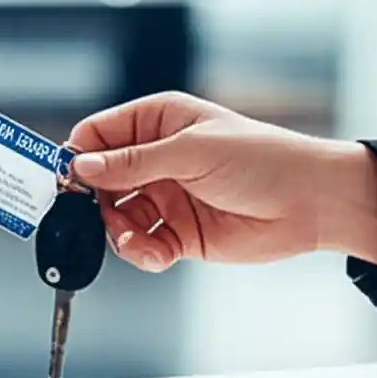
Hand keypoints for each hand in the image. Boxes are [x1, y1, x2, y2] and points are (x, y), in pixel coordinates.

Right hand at [67, 92, 376, 271]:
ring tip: (139, 241)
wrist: (311, 202)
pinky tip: (158, 256)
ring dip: (120, 234)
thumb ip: (133, 162)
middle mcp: (158, 159)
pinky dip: (144, 254)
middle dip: (95, 205)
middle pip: (101, 183)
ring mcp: (169, 197)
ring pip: (118, 219)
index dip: (79, 158)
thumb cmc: (263, 159)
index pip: (99, 136)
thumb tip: (82, 167)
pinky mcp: (182, 234)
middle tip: (97, 220)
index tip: (65, 183)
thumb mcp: (192, 151)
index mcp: (158, 122)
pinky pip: (145, 246)